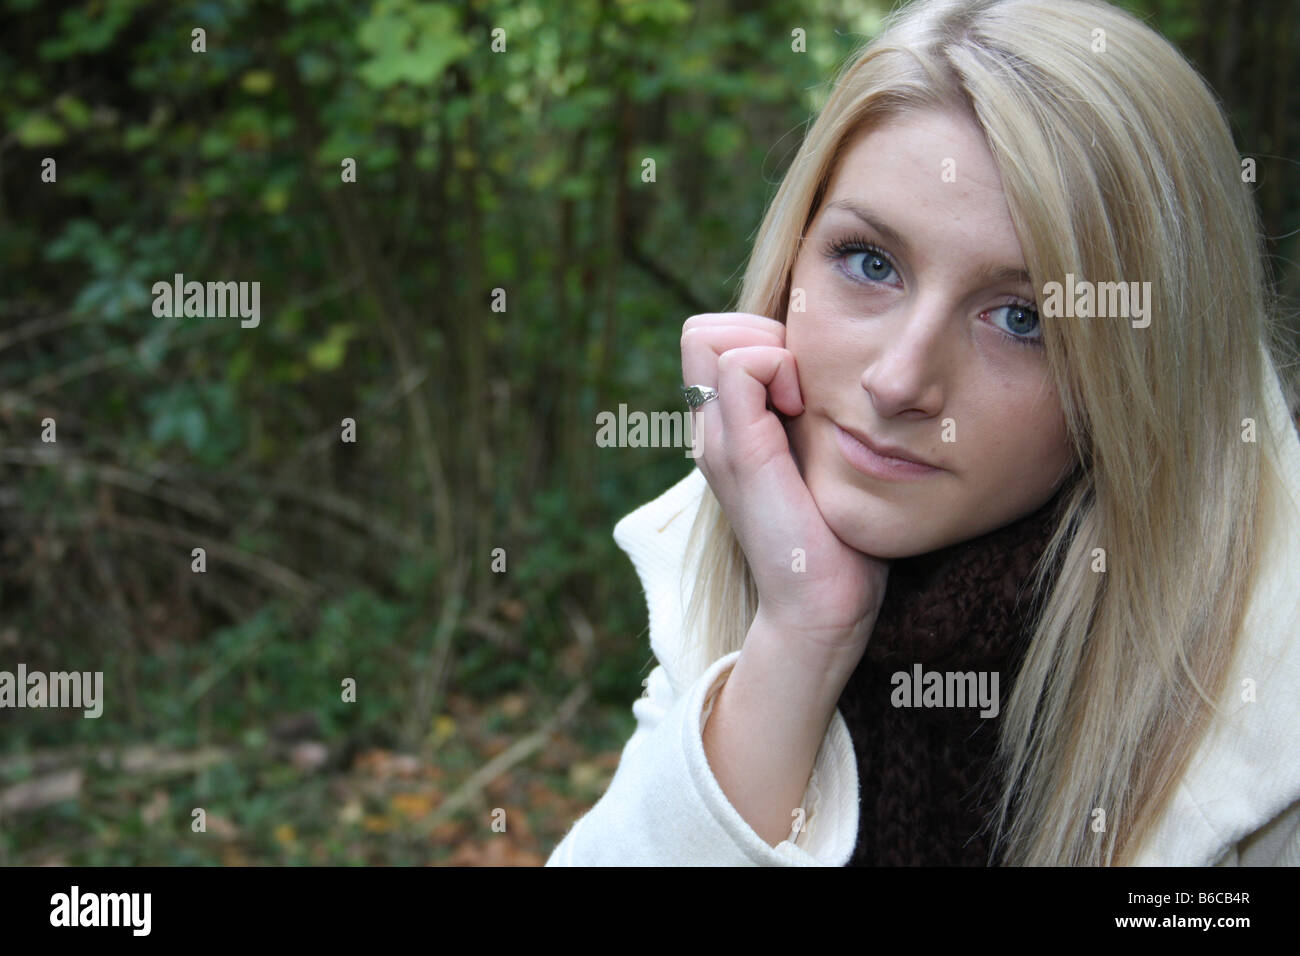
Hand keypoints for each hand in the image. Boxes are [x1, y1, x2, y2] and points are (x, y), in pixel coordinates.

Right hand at [681, 312, 889, 655]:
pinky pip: (741, 366)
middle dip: (757, 334)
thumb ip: (804, 416)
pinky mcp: (740, 451)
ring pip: (708, 336)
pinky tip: (802, 409)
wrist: (821, 604)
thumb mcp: (812, 457)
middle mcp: (708, 431)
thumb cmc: (832, 534)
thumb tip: (836, 370)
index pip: (709, 338)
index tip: (800, 384)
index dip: (756, 338)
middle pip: (700, 331)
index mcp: (723, 430)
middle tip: (798, 386)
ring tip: (799, 400)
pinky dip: (777, 366)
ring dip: (767, 348)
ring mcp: (716, 439)